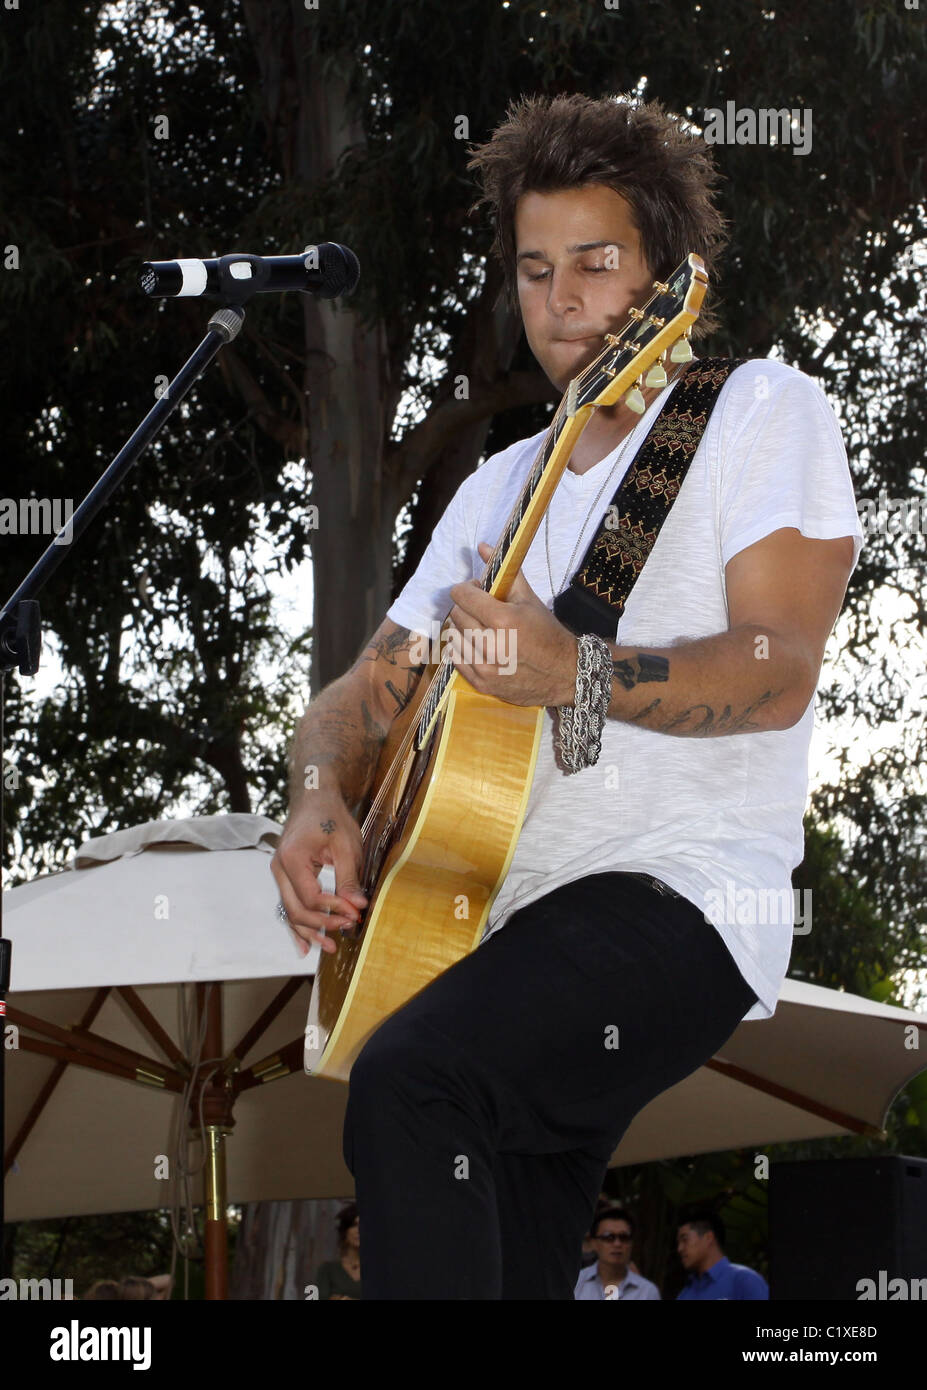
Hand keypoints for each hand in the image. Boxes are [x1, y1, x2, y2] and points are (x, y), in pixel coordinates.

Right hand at [271, 793, 367, 955]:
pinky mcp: (285, 877)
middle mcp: (279, 868)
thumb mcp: (346, 845)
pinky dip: (297, 927)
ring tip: (331, 947)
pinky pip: (288, 906)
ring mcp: (279, 874)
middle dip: (322, 925)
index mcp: (292, 858)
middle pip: (296, 910)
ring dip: (310, 932)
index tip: (355, 913)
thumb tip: (358, 906)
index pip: (311, 897)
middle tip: (347, 928)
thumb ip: (349, 877)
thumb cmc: (330, 817)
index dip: (333, 910)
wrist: (314, 799)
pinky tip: (306, 947)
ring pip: (290, 912)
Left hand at [447, 542, 577, 706]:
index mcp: (503, 619)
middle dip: (465, 607)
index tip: (476, 589)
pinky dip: (463, 648)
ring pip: (453, 636)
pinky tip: (478, 644)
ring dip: (462, 628)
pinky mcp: (482, 684)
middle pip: (456, 614)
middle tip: (480, 608)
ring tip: (480, 627)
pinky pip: (455, 658)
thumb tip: (482, 546)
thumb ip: (504, 572)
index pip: (462, 596)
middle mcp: (490, 644)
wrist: (564, 673)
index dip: (467, 588)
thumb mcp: (528, 599)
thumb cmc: (547, 632)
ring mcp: (485, 667)